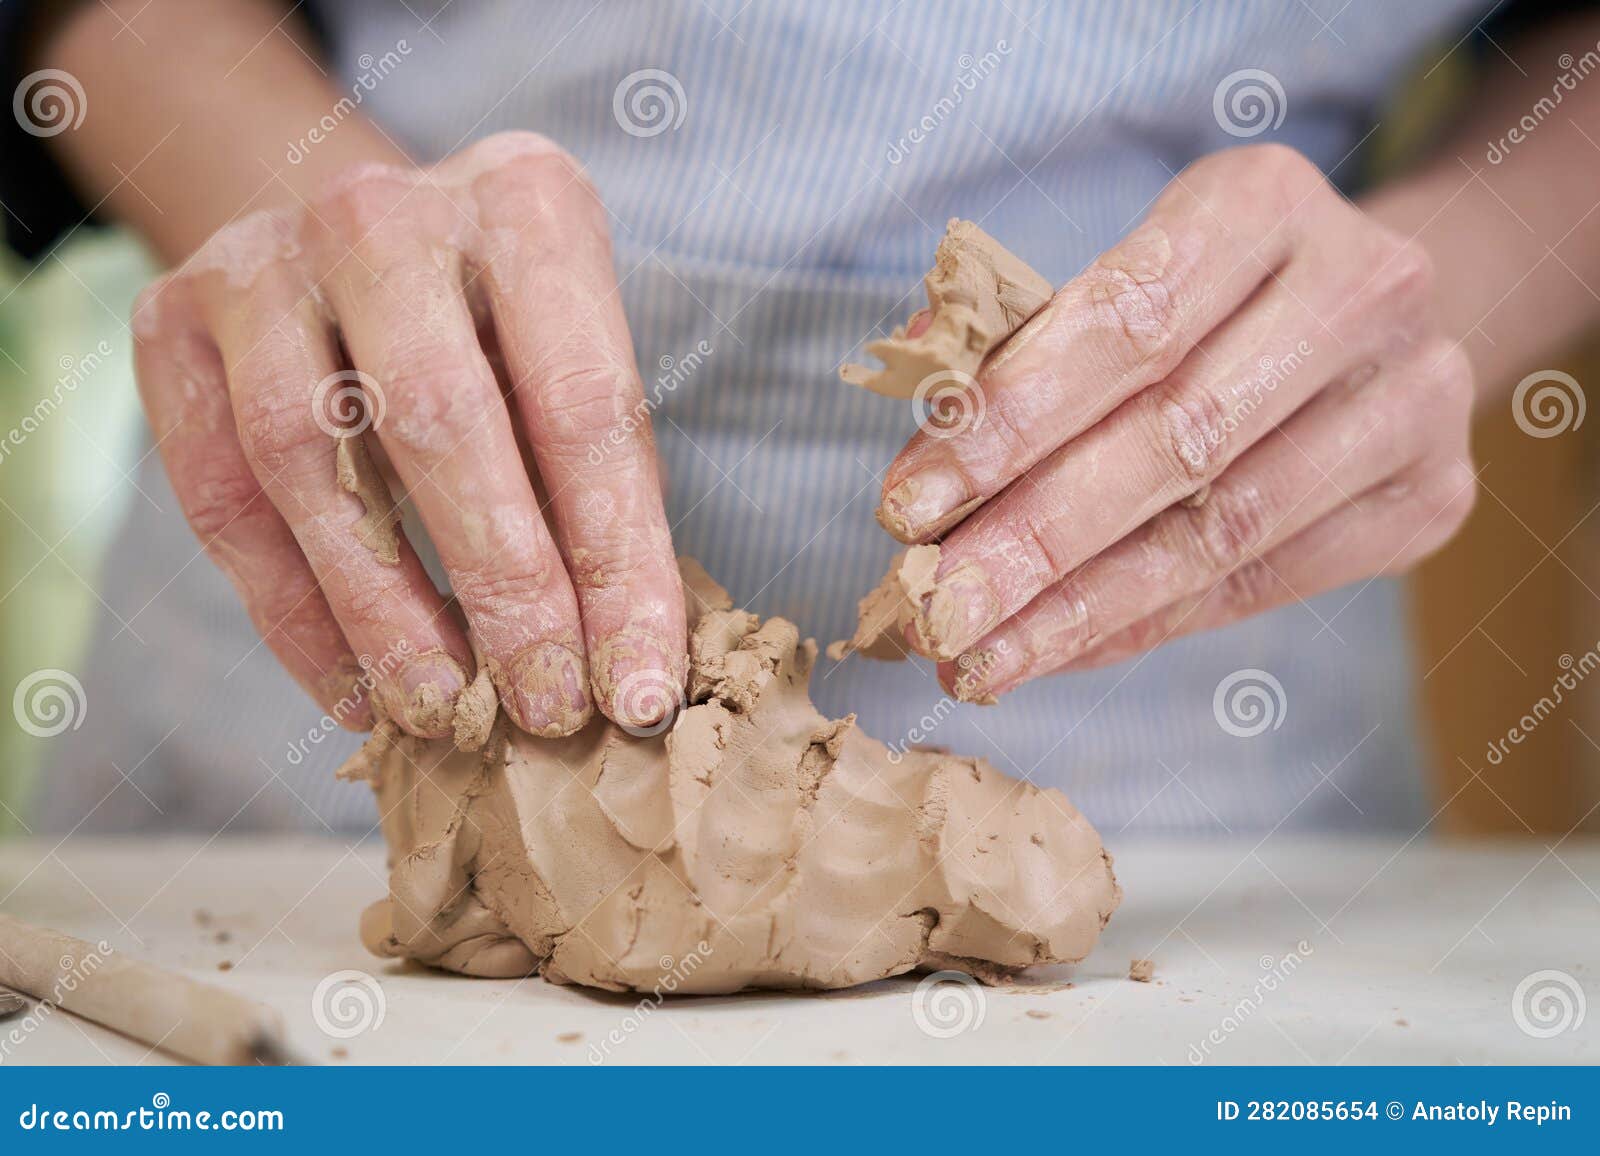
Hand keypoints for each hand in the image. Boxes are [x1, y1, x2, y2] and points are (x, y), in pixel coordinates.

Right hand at [133, 132, 684, 737]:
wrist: (359, 234)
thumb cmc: (503, 323)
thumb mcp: (577, 359)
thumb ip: (601, 484)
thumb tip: (629, 666)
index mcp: (524, 205)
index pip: (583, 405)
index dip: (616, 564)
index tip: (639, 687)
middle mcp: (384, 211)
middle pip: (442, 419)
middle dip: (505, 589)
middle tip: (545, 709)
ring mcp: (263, 257)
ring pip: (306, 458)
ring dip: (382, 611)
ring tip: (442, 711)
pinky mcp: (172, 317)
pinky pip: (221, 493)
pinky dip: (290, 610)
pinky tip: (353, 687)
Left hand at [878, 144, 1476, 698]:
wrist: (1369, 318)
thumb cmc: (1202, 297)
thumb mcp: (1115, 275)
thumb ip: (1018, 341)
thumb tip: (916, 417)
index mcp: (1265, 203)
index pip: (1127, 324)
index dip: (1011, 422)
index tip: (907, 505)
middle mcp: (1364, 290)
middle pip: (1177, 438)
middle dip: (1033, 537)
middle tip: (932, 607)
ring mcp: (1414, 399)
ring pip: (1222, 530)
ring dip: (1078, 607)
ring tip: (976, 655)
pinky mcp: (1430, 497)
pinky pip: (1260, 583)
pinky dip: (1141, 624)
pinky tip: (1054, 651)